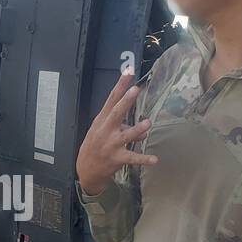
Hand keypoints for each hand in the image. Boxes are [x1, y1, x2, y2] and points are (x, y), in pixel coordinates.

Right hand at [75, 72, 157, 195]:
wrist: (86, 170)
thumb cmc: (95, 146)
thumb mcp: (104, 132)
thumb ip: (125, 126)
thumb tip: (144, 128)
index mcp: (102, 120)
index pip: (111, 99)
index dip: (120, 85)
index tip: (128, 72)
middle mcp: (106, 131)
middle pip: (116, 113)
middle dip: (125, 102)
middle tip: (135, 90)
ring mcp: (111, 145)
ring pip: (125, 136)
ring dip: (137, 129)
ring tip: (147, 123)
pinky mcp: (117, 159)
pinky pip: (132, 158)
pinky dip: (143, 159)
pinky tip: (155, 160)